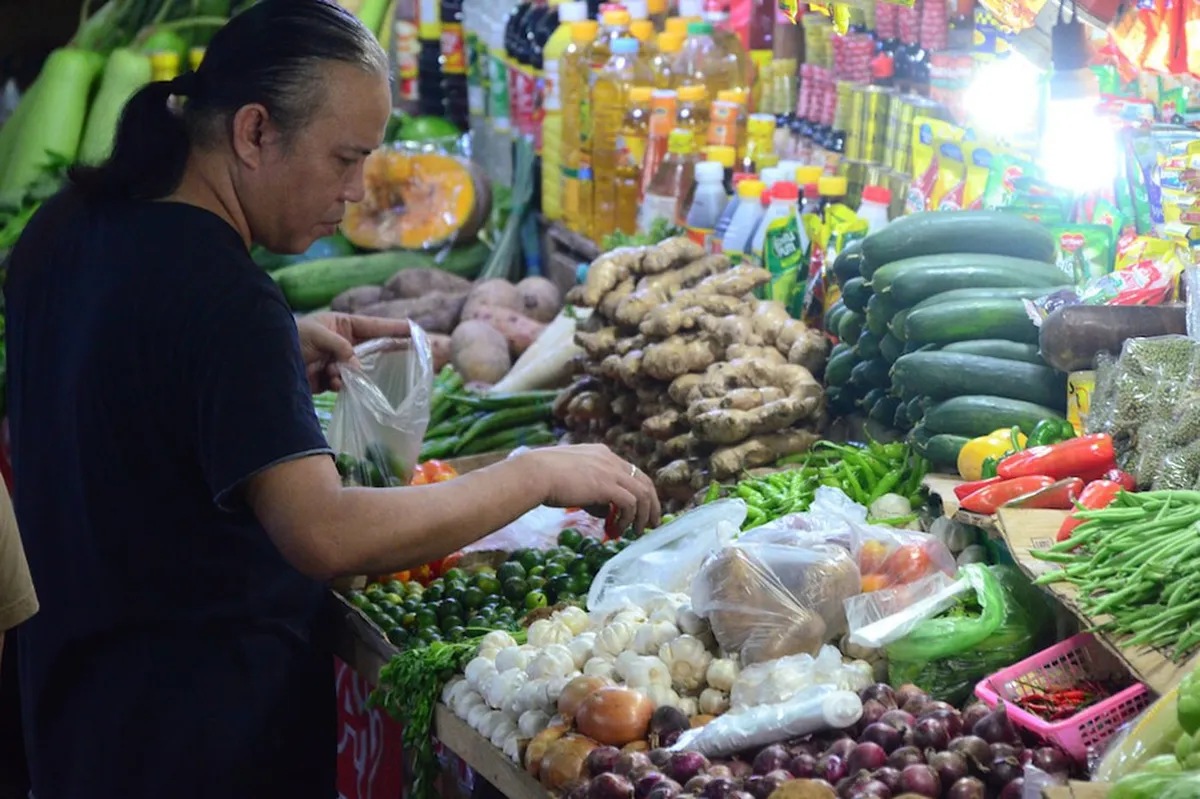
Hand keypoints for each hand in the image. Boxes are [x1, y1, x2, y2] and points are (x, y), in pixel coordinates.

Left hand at [297, 313, 410, 391]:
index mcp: (342, 325)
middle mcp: (343, 343)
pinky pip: (345, 383)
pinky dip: (339, 384)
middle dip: (387, 352)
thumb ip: (339, 346)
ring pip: (358, 370)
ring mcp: (338, 362)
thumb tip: (357, 364)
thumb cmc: (291, 339)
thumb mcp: (316, 334)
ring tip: (333, 373)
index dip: (395, 328)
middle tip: (412, 352)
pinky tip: (329, 382)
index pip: (374, 326)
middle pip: (373, 347)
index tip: (415, 330)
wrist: (268, 364)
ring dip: (349, 373)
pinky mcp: (331, 379)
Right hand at [520, 445, 660, 535]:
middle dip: (651, 504)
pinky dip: (629, 519)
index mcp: (602, 453)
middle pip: (644, 481)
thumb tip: (605, 510)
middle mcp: (610, 459)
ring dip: (642, 516)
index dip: (638, 491)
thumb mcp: (573, 480)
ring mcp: (611, 471)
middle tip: (652, 522)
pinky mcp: (607, 486)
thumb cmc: (543, 477)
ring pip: (642, 494)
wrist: (534, 474)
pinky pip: (630, 504)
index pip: (630, 472)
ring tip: (638, 532)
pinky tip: (619, 530)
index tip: (640, 509)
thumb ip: (592, 493)